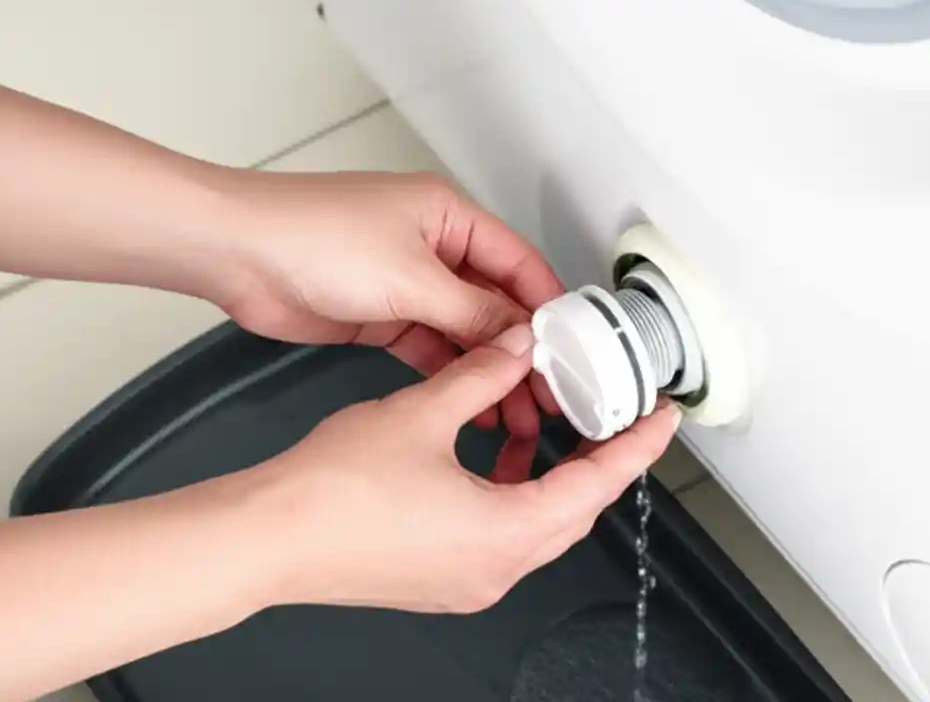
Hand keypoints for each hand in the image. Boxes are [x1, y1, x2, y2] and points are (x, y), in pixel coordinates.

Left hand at [214, 169, 564, 433]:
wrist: (236, 253)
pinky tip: (472, 401)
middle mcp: (432, 246)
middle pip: (494, 302)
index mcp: (449, 216)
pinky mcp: (380, 314)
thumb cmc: (309, 233)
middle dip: (521, 349)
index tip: (571, 349)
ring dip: (488, 368)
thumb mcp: (411, 278)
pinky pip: (430, 346)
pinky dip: (451, 373)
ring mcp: (405, 281)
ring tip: (514, 411)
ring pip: (464, 331)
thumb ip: (471, 312)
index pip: (519, 264)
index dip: (548, 308)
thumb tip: (519, 335)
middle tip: (546, 392)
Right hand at [240, 324, 680, 612]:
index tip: (663, 420)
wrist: (267, 538)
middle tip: (616, 417)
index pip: (598, 484)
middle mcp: (495, 570)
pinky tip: (493, 461)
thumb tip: (518, 345)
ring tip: (550, 428)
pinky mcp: (439, 581)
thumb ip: (482, 373)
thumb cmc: (331, 492)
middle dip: (601, 461)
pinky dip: (512, 499)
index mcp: (506, 533)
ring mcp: (466, 583)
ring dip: (551, 478)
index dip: (638, 446)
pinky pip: (501, 540)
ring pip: (538, 527)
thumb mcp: (424, 412)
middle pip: (575, 512)